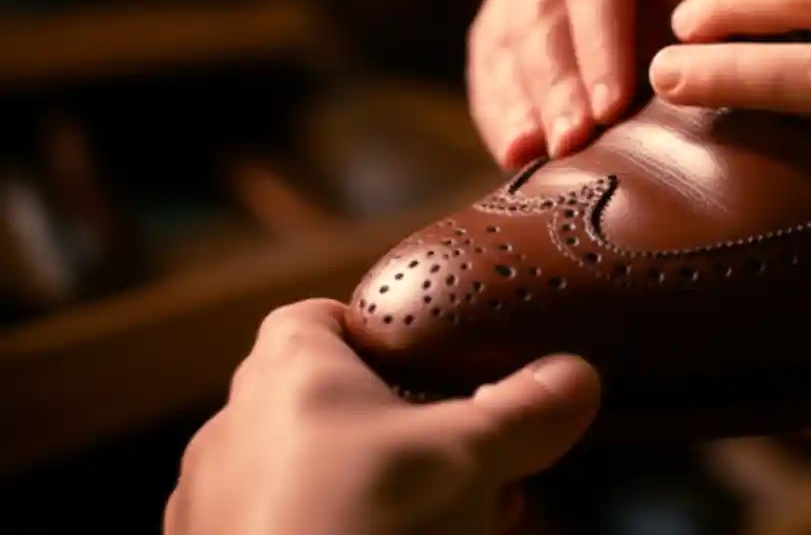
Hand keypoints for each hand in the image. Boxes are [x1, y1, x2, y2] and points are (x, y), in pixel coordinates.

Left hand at [165, 298, 600, 534]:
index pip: (315, 316)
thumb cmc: (363, 525)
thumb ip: (526, 412)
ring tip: (444, 516)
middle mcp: (233, 427)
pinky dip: (335, 527)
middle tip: (460, 455)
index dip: (371, 329)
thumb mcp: (470, 460)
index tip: (426, 356)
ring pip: (304, 472)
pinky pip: (284, 525)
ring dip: (369, 484)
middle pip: (321, 400)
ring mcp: (215, 503)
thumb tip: (577, 376)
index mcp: (287, 372)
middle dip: (396, 426)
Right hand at [467, 0, 763, 167]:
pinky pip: (486, 60)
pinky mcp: (502, 11)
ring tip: (531, 157)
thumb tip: (705, 45)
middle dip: (555, 82)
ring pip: (503, 33)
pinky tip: (513, 155)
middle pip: (541, 6)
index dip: (601, 44)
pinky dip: (497, 108)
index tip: (612, 110)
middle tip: (570, 145)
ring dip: (518, 99)